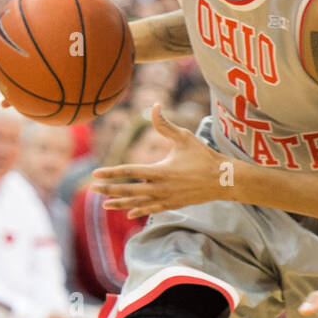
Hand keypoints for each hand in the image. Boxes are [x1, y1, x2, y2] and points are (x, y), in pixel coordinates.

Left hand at [91, 104, 222, 215]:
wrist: (224, 180)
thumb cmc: (204, 156)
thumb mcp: (184, 137)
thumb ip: (165, 124)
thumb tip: (154, 105)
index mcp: (160, 170)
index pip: (129, 172)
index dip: (111, 173)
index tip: (95, 174)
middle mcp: (160, 187)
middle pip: (129, 190)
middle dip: (110, 190)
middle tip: (93, 189)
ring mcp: (166, 198)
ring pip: (138, 203)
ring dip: (120, 204)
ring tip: (104, 204)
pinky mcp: (173, 204)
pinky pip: (151, 209)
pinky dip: (138, 210)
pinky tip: (128, 213)